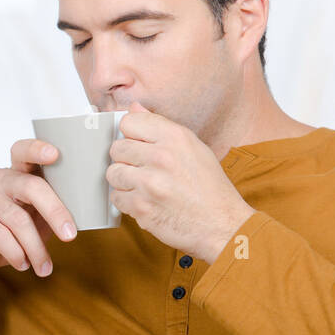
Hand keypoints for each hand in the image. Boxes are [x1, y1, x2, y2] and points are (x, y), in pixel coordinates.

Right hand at [0, 138, 78, 290]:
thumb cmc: (8, 229)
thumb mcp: (33, 216)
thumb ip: (52, 209)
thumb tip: (85, 216)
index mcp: (18, 172)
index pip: (24, 151)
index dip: (39, 149)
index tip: (56, 154)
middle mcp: (0, 179)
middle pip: (31, 187)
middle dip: (55, 212)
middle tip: (70, 236)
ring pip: (18, 220)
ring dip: (36, 248)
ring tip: (45, 267)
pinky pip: (1, 236)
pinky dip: (17, 254)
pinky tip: (23, 264)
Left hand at [106, 102, 256, 263]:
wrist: (222, 225)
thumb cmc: (210, 189)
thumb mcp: (194, 148)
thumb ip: (161, 127)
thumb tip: (134, 108)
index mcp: (176, 137)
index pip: (130, 121)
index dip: (131, 134)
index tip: (138, 143)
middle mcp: (161, 157)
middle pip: (117, 147)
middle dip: (125, 159)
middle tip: (141, 169)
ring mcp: (149, 183)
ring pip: (113, 172)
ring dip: (123, 181)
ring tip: (142, 186)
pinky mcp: (141, 208)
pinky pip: (116, 198)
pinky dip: (126, 201)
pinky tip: (144, 201)